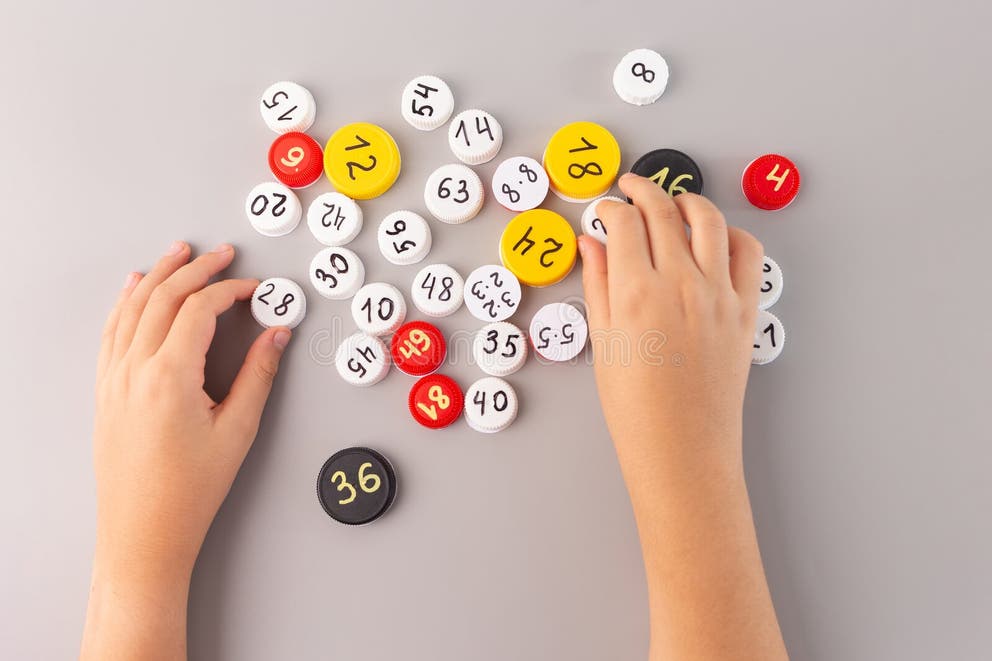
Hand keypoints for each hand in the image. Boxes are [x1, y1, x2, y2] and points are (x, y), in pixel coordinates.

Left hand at [83, 241, 289, 659]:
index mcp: (169, 376)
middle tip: (222, 253)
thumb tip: (276, 335)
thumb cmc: (188, 492)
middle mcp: (135, 370)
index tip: (254, 289)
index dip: (231, 290)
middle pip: (164, 297)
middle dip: (195, 268)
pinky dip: (125, 302)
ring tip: (178, 253)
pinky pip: (112, 330)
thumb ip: (258, 375)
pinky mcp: (106, 391)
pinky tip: (133, 290)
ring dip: (158, 274)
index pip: (200, 310)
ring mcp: (114, 379)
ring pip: (133, 307)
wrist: (142, 533)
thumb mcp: (237, 432)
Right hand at [579, 174, 761, 478]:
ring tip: (674, 200)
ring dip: (688, 199)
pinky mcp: (745, 310)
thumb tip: (592, 244)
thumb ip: (599, 284)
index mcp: (636, 293)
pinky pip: (748, 253)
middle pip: (662, 211)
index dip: (609, 207)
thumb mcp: (603, 343)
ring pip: (708, 219)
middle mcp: (680, 284)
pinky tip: (714, 236)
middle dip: (642, 190)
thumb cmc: (636, 409)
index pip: (623, 222)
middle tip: (630, 187)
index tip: (604, 210)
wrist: (682, 449)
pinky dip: (732, 233)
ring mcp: (718, 294)